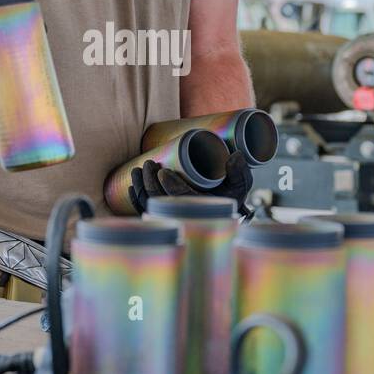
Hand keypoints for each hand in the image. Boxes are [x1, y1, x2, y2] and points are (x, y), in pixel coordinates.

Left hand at [127, 151, 253, 217]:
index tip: (163, 172)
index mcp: (202, 210)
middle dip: (151, 183)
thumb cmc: (230, 197)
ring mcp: (171, 217)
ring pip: (150, 205)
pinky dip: (137, 199)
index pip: (183, 201)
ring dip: (142, 188)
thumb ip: (239, 171)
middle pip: (162, 202)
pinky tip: (132, 186)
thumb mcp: (240, 186)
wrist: (222, 213)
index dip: (171, 187)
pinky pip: (145, 210)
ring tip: (138, 169)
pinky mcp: (163, 215)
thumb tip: (236, 155)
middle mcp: (184, 216)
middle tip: (149, 164)